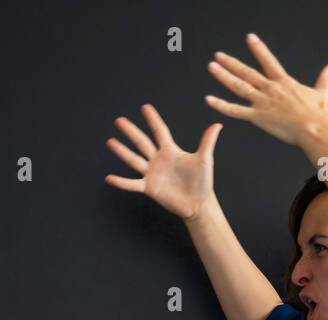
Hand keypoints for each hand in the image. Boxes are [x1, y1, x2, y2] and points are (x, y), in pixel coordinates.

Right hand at [105, 103, 222, 221]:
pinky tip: (109, 177)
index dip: (153, 120)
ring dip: (122, 151)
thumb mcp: (204, 160)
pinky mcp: (149, 188)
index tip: (145, 107)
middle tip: (119, 120)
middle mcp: (158, 160)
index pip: (160, 131)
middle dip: (131, 131)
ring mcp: (152, 174)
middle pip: (142, 142)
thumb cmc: (202, 181)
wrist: (198, 203)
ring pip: (134, 160)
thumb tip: (217, 124)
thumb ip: (207, 142)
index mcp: (170, 151)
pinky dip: (121, 182)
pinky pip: (132, 184)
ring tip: (110, 141)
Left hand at [205, 33, 327, 148]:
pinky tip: (209, 99)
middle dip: (231, 63)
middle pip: (246, 72)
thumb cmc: (318, 114)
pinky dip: (221, 105)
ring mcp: (262, 102)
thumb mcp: (322, 92)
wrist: (313, 128)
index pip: (268, 60)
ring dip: (223, 76)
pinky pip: (235, 110)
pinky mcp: (257, 117)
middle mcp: (270, 88)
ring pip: (238, 86)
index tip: (249, 38)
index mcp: (284, 82)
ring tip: (212, 67)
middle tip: (218, 56)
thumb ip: (327, 77)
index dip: (258, 49)